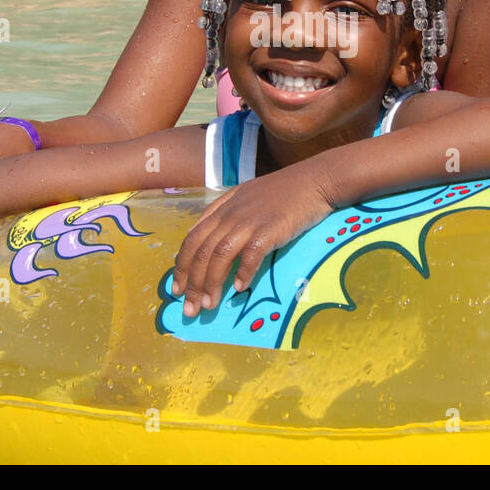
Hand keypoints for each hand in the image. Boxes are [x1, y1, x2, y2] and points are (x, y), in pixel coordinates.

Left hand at [171, 168, 334, 315]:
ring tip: (209, 305)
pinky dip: (243, 273)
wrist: (312, 181)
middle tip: (189, 309)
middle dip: (191, 284)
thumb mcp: (245, 197)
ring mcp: (249, 222)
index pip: (191, 240)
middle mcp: (230, 215)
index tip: (176, 289)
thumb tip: (209, 243)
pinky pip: (251, 255)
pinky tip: (240, 288)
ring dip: (211, 284)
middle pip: (201, 252)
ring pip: (220, 256)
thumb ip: (225, 216)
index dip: (181, 267)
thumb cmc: (282, 191)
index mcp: (221, 209)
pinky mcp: (270, 230)